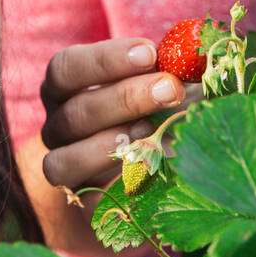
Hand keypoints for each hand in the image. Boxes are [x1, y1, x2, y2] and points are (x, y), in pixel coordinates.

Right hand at [40, 37, 200, 192]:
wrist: (145, 173)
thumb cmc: (154, 110)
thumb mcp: (159, 83)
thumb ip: (172, 67)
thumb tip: (199, 51)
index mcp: (65, 88)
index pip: (67, 68)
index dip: (106, 60)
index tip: (150, 53)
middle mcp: (56, 127)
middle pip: (75, 112)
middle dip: (126, 98)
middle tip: (170, 88)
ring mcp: (63, 167)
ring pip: (66, 160)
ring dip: (111, 144)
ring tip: (152, 131)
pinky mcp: (81, 205)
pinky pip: (86, 201)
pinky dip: (115, 186)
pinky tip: (149, 172)